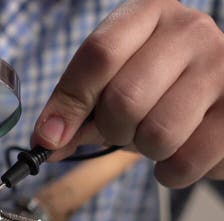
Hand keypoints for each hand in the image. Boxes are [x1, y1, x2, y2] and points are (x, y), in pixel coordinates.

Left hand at [32, 0, 223, 187]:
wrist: (219, 96)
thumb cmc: (157, 88)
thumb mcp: (113, 84)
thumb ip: (78, 108)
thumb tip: (47, 139)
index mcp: (148, 13)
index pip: (99, 54)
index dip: (68, 102)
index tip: (48, 136)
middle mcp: (190, 31)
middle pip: (124, 99)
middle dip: (111, 131)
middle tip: (121, 130)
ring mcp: (223, 67)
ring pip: (158, 134)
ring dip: (144, 151)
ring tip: (155, 137)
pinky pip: (188, 160)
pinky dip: (171, 172)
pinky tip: (179, 152)